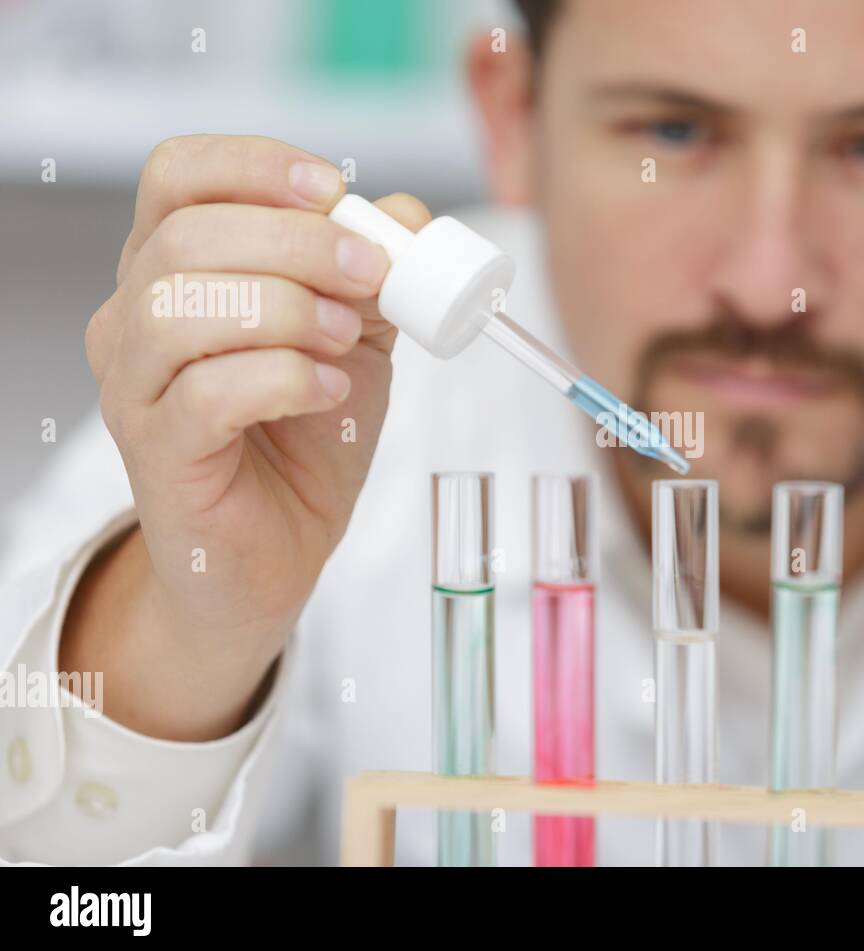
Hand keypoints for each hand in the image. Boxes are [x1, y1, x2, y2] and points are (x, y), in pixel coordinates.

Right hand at [64, 134, 431, 740]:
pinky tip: (328, 392)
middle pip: (186, 236)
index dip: (255, 166)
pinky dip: (284, 379)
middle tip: (371, 276)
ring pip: (182, 308)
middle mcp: (136, 316)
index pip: (177, 175)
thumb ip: (374, 275)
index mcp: (177, 268)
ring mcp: (134, 385)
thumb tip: (406, 216)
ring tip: (345, 342)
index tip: (335, 189)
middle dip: (297, 244)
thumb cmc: (305, 436)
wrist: (279, 547)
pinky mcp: (155, 451)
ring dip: (288, 310)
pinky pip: (207, 393)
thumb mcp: (354, 338)